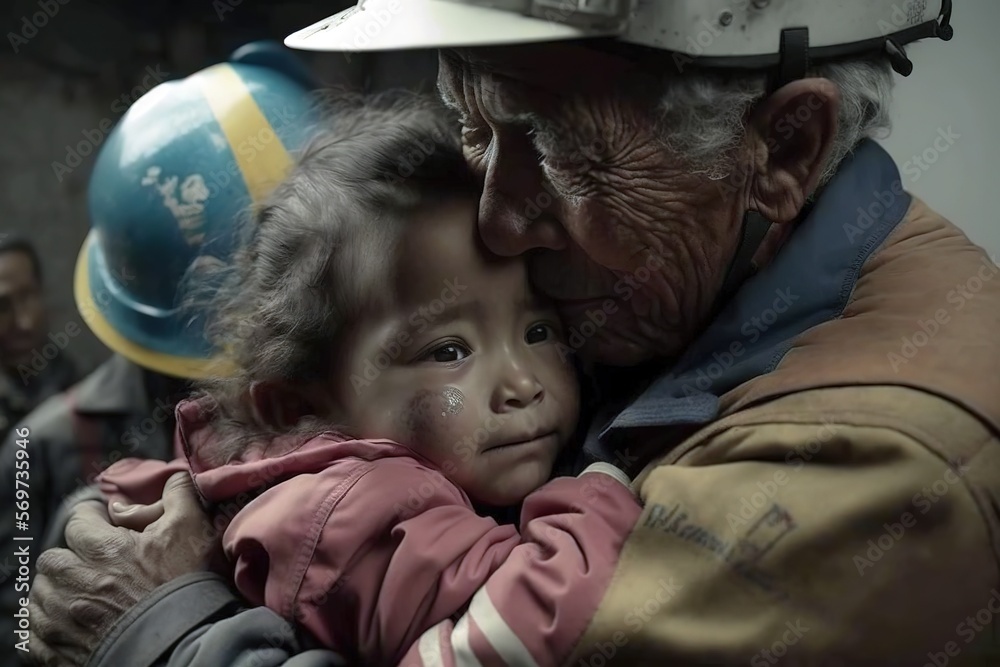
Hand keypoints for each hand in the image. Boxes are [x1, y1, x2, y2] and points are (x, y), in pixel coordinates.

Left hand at [26, 472, 218, 665]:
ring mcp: (64, 619)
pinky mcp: (59, 651)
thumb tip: (173, 475)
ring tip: (80, 593)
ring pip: (40, 594)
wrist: (182, 647)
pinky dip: (44, 625)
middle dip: (69, 557)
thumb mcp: (191, 531)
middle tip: (92, 564)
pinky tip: (68, 622)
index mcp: (103, 550)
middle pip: (52, 559)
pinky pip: (32, 633)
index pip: (78, 520)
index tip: (106, 526)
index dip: (93, 519)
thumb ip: (179, 496)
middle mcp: (76, 582)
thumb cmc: (185, 587)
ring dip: (56, 590)